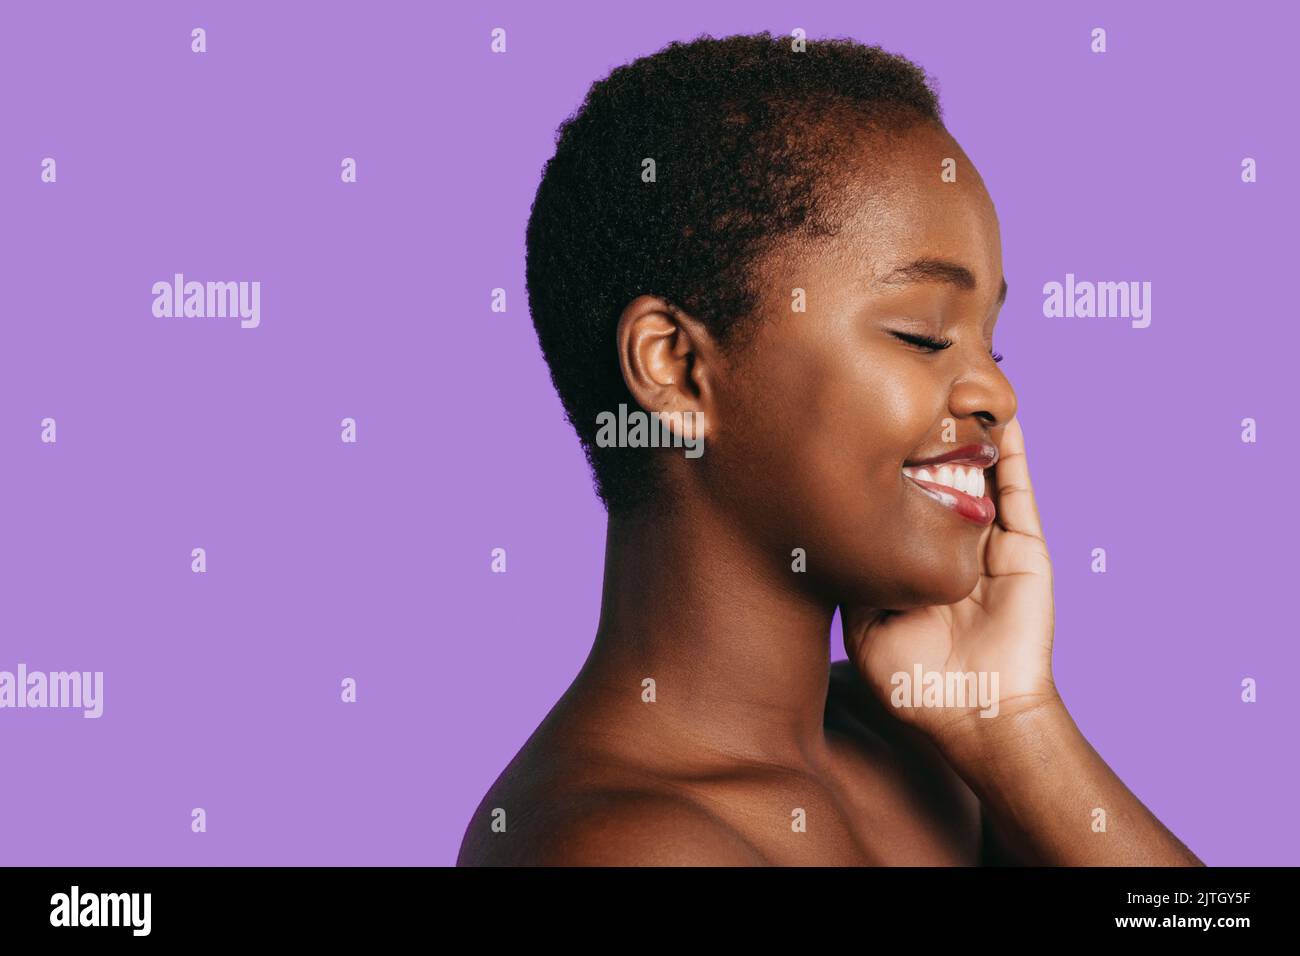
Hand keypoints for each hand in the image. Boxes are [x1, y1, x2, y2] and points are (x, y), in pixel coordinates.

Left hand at [841, 416, 1058, 751]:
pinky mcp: (1025, 548)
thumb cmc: (916, 684)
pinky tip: (1003, 420)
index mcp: (917, 562)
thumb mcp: (864, 628)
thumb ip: (851, 583)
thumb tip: (823, 541)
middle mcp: (952, 546)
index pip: (901, 504)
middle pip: (939, 479)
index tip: (856, 432)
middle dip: (924, 441)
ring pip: (980, 476)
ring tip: (953, 391)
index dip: (884, 472)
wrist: (975, 714)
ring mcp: (990, 544)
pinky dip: (1014, 453)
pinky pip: (1020, 491)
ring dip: (970, 437)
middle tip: (902, 397)